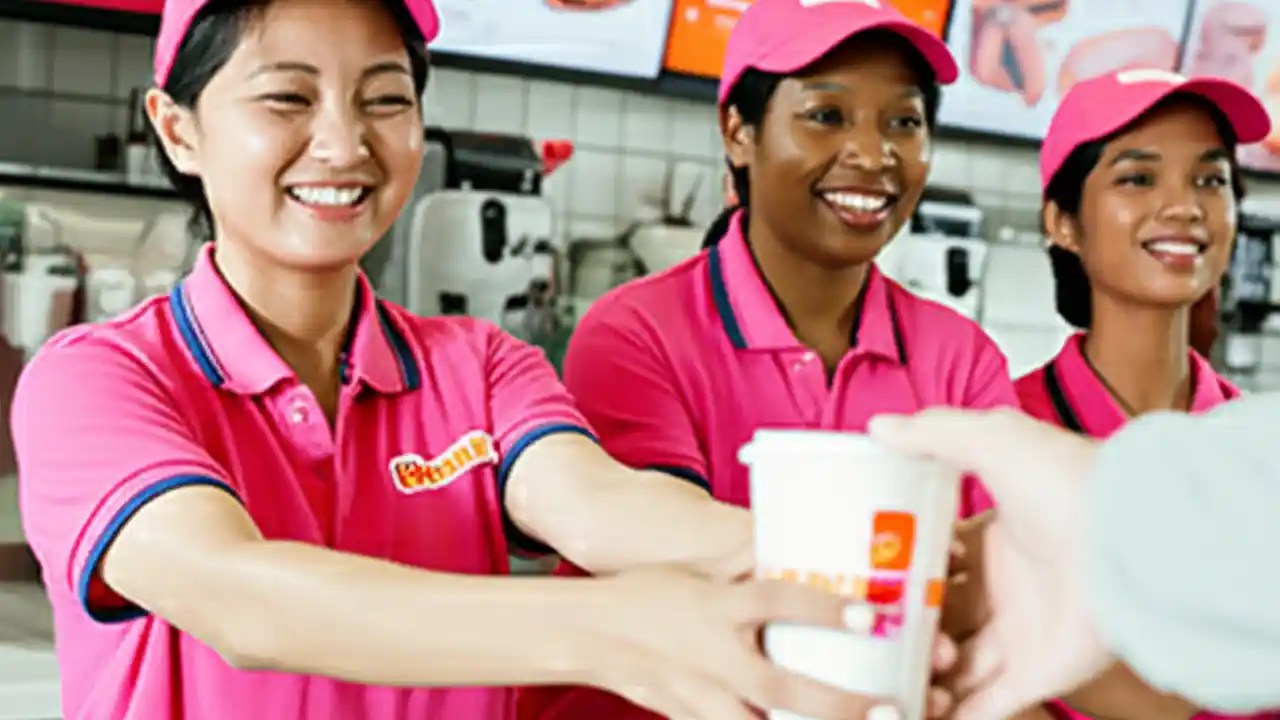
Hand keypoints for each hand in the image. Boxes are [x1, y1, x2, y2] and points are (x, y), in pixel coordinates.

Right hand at [581, 566, 957, 719]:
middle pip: (779, 685)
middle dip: (838, 704)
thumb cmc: (651, 595)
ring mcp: (699, 694)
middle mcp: (712, 654)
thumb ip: (751, 584)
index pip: (776, 600)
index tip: (873, 617)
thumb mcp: (702, 578)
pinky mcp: (688, 719)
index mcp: (717, 606)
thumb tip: (811, 568)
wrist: (586, 633)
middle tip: (890, 709)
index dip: (826, 608)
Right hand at [868, 408, 1113, 719]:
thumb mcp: (992, 440)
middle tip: (866, 627)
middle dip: (905, 624)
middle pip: (943, 616)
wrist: (1132, 537)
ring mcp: (1025, 634)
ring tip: (878, 673)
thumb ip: (933, 433)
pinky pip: (988, 704)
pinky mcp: (1040, 673)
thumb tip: (880, 425)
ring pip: (959, 665)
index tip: (868, 571)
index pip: (940, 560)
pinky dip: (951, 713)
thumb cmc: (1070, 482)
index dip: (904, 568)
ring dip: (920, 671)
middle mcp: (1011, 588)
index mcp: (999, 538)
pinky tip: (910, 709)